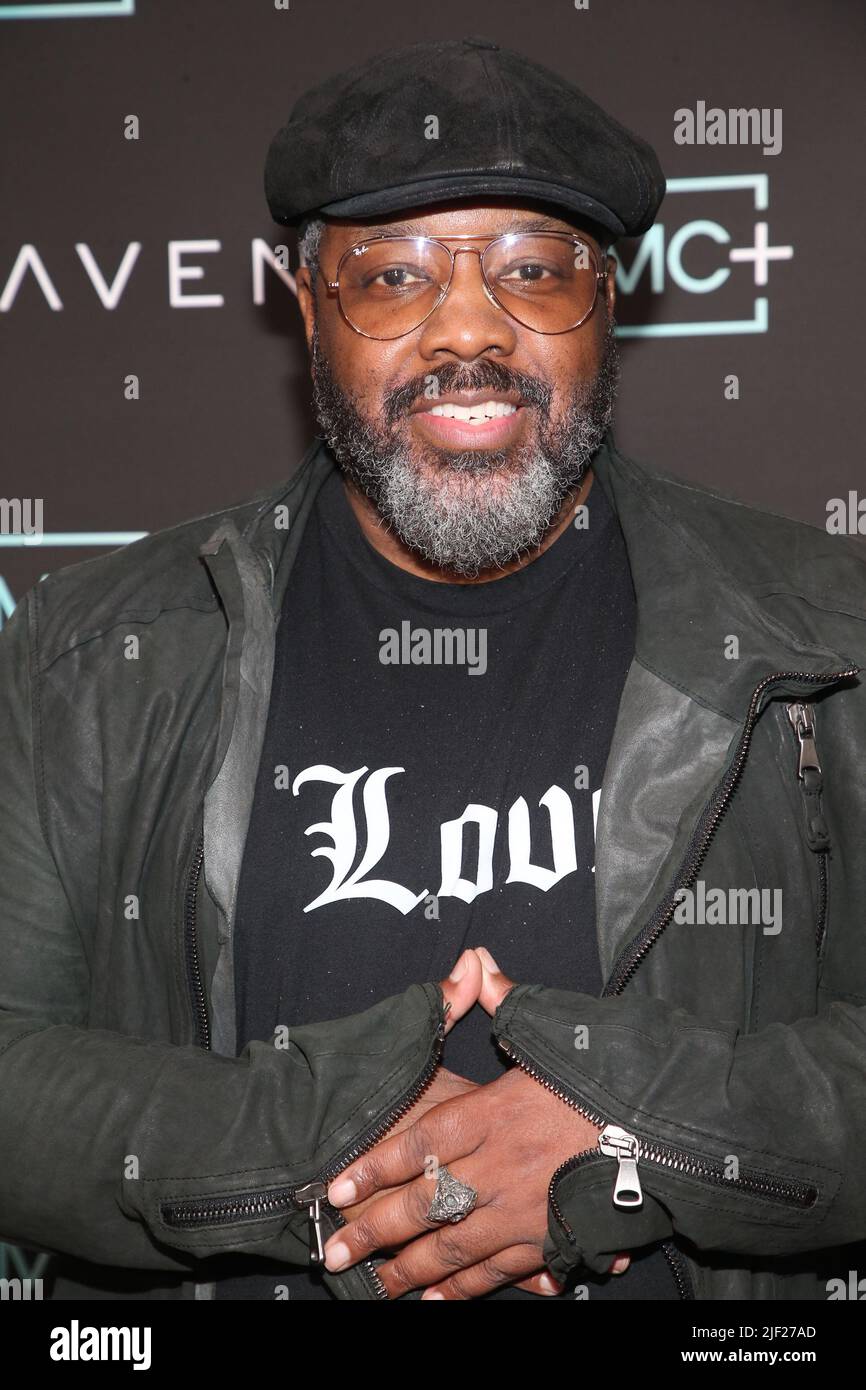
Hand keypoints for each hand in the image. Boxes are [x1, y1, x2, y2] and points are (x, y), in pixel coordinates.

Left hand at [323, 949, 629, 1298]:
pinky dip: (466, 1290)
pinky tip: (440, 1300)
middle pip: (423, 1205)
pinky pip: (500, 1272)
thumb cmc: (613, 1079)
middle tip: (332, 1252)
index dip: (373, 1166)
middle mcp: (501, 1168)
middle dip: (373, 1231)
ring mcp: (525, 1212)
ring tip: (373, 1284)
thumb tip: (474, 960)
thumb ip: (505, 1002)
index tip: (335, 1185)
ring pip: (454, 1248)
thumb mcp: (556, 1030)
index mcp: (494, 1114)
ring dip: (409, 1271)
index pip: (418, 1144)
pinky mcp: (554, 1241)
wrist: (678, 1132)